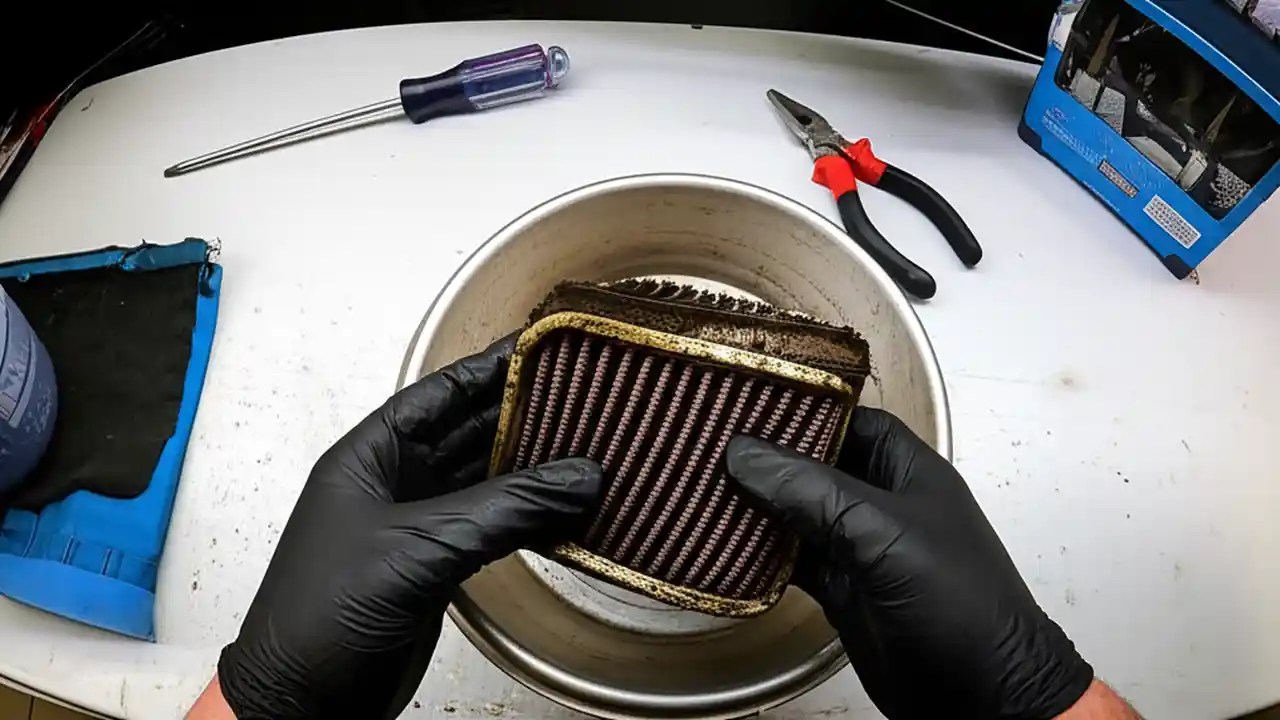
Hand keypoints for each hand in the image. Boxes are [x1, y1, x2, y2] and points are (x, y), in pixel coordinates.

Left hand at [212, 337, 602, 719]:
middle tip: (584, 394)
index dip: (491, 367)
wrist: (302, 702)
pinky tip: (565, 510)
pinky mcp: (435, 566)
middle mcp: (394, 482)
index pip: (440, 392)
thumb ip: (503, 509)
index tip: (543, 346)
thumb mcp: (420, 548)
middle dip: (523, 414)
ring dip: (532, 469)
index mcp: (371, 455)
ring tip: (587, 447)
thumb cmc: (321, 616)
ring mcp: (416, 525)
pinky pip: (491, 526)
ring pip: (486, 481)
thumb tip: (578, 476)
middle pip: (469, 432)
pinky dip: (527, 517)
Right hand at [726, 408, 1093, 719]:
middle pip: (815, 466)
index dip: (803, 410)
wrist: (982, 695)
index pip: (849, 420)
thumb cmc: (953, 598)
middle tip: (706, 444)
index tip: (746, 404)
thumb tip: (741, 452)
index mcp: (906, 470)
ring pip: (798, 514)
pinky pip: (793, 561)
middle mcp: (881, 502)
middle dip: (768, 457)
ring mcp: (860, 549)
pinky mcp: (842, 590)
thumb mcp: (882, 532)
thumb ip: (812, 490)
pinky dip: (760, 555)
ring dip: (756, 506)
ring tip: (699, 487)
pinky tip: (722, 544)